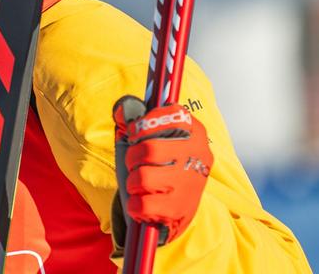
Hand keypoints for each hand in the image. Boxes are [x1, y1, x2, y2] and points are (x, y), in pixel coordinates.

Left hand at [112, 96, 212, 245]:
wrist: (177, 207)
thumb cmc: (162, 165)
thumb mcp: (151, 137)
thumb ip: (135, 119)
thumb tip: (121, 110)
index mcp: (194, 130)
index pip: (168, 116)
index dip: (142, 126)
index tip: (134, 134)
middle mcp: (198, 154)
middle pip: (149, 149)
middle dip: (132, 157)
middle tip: (135, 163)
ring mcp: (190, 183)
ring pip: (143, 177)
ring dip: (132, 182)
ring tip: (138, 184)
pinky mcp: (181, 209)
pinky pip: (144, 204)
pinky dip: (134, 205)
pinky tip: (140, 202)